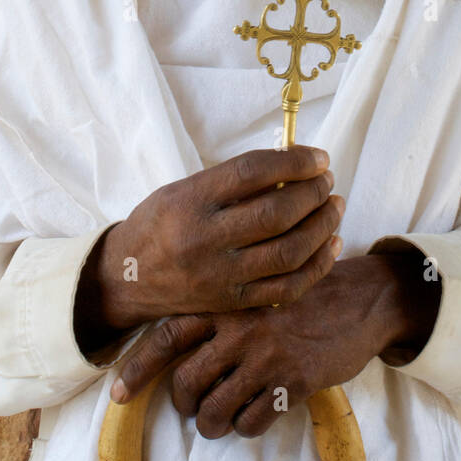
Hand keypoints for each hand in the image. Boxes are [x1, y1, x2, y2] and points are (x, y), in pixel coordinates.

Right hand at [90, 145, 344, 332]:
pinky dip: (318, 266)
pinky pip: (287, 288)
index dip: (293, 162)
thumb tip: (292, 165)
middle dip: (313, 194)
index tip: (318, 158)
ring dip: (322, 227)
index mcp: (191, 201)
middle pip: (276, 214)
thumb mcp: (184, 189)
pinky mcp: (233, 302)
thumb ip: (232, 180)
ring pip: (288, 253)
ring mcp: (221, 276)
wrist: (127, 278)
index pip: (252, 172)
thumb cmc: (161, 223)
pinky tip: (331, 245)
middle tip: (327, 182)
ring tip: (334, 208)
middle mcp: (206, 239)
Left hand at [110, 253, 441, 439]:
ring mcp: (266, 356)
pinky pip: (250, 423)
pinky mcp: (292, 382)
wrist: (360, 298)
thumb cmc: (301, 295)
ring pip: (213, 412)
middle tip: (193, 405)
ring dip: (211, 423)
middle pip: (184, 383)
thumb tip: (174, 342)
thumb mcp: (256, 288)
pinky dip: (245, 427)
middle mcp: (240, 328)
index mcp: (226, 302)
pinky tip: (255, 413)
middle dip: (182, 403)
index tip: (118, 393)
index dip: (137, 368)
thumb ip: (221, 307)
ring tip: (220, 418)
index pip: (166, 337)